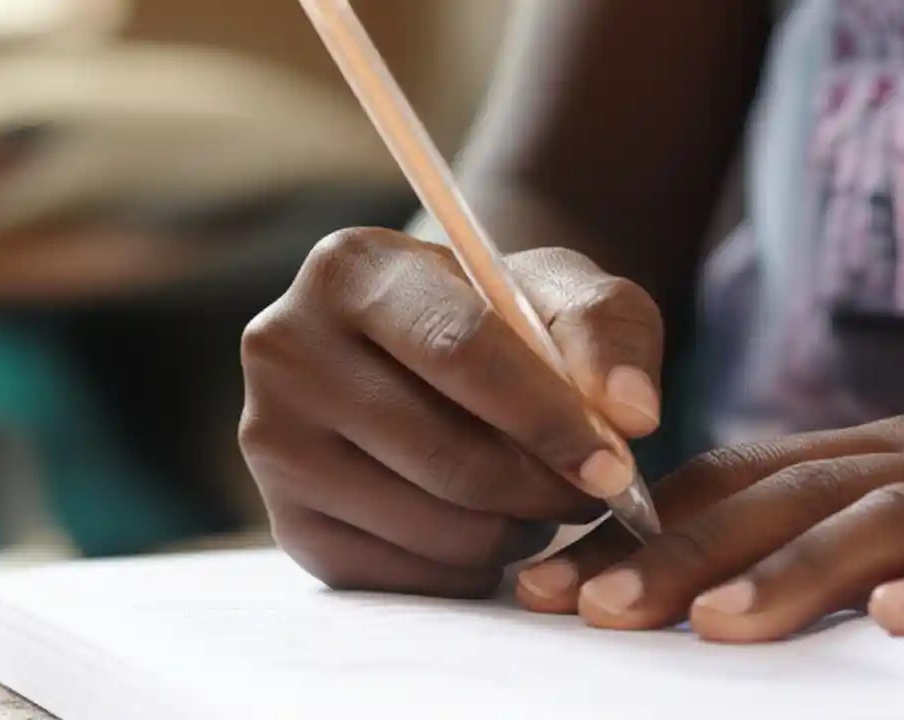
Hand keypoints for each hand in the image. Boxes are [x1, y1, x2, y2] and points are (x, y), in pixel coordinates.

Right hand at [240, 229, 664, 597]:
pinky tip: (485, 527)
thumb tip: (631, 414)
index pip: (458, 350)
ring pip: (427, 523)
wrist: (416, 356)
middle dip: (541, 489)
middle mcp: (287, 348)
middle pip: (444, 454)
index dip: (549, 417)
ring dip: (512, 531)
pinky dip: (466, 566)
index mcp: (351, 268)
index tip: (615, 467)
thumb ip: (607, 331)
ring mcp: (273, 441)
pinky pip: (402, 575)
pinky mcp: (286, 520)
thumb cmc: (495, 317)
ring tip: (538, 502)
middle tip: (590, 494)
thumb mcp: (558, 292)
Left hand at [517, 412, 903, 640]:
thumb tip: (692, 593)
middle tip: (595, 608)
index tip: (551, 583)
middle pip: (782, 495)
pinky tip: (899, 620)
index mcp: (870, 455)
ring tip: (715, 622)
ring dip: (793, 569)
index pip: (731, 481)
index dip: (638, 527)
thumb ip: (816, 536)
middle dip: (680, 551)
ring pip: (880, 516)